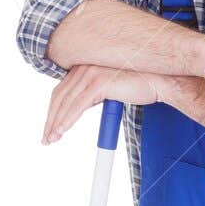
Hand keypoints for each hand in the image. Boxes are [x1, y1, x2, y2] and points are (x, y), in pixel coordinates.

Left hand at [42, 64, 162, 143]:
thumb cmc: (138, 84)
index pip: (61, 91)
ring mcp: (90, 73)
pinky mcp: (99, 82)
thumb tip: (80, 107)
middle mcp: (84, 67)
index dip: (53, 111)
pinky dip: (67, 121)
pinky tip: (61, 132)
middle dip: (50, 119)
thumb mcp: (108, 88)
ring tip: (52, 139)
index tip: (50, 127)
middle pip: (59, 97)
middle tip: (46, 138)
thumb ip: (93, 93)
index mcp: (84, 66)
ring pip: (66, 103)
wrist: (158, 81)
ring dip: (56, 123)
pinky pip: (77, 106)